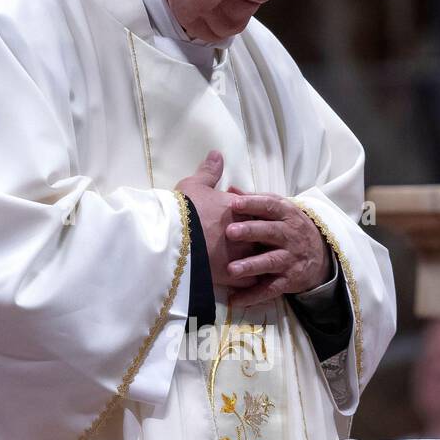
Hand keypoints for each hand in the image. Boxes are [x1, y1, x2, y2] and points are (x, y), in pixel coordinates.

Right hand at [175, 152, 262, 289]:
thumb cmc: (183, 208)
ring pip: (264, 260)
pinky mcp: (233, 276)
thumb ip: (209, 171)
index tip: (258, 219)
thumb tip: (217, 154)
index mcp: (240, 208)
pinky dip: (253, 283)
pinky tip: (253, 285)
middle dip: (266, 240)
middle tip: (266, 244)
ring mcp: (241, 255)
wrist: (172, 237)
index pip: (261, 211)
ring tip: (264, 267)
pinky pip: (252, 282)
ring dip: (264, 263)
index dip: (259, 216)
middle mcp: (246, 232)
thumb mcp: (194, 184)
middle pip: (267, 236)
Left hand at [223, 193, 332, 305]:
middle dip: (250, 232)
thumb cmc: (290, 229)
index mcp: (287, 215)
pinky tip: (235, 299)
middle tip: (230, 232)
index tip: (234, 203)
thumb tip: (230, 189)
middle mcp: (290, 236)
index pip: (271, 206)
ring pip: (270, 262)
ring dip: (251, 266)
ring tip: (232, 270)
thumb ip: (256, 201)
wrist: (320, 256)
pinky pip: (270, 289)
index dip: (253, 204)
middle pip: (270, 232)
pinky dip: (253, 296)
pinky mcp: (288, 280)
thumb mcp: (279, 211)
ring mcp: (290, 259)